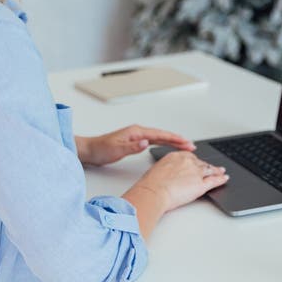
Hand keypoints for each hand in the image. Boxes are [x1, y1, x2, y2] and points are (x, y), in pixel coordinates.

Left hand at [76, 125, 195, 166]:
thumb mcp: (117, 149)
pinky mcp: (135, 142)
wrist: (90, 150)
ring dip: (172, 142)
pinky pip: (154, 142)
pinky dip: (163, 144)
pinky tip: (168, 147)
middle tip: (191, 146)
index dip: (174, 139)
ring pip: (159, 138)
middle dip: (177, 140)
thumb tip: (146, 142)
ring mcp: (137, 136)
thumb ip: (132, 146)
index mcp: (136, 131)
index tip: (186, 142)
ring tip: (184, 146)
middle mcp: (138, 132)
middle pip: (162, 135)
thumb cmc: (101, 149)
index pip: (160, 135)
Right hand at [127, 150, 229, 214]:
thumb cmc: (151, 184)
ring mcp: (196, 173)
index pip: (190, 157)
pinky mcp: (201, 184)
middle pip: (201, 163)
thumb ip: (167, 169)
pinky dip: (221, 179)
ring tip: (222, 171)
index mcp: (176, 156)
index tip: (199, 162)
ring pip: (210, 170)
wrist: (154, 191)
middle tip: (213, 167)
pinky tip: (224, 178)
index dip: (196, 161)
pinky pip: (214, 181)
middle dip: (207, 166)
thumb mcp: (158, 169)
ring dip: (217, 171)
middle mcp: (188, 162)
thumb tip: (168, 173)